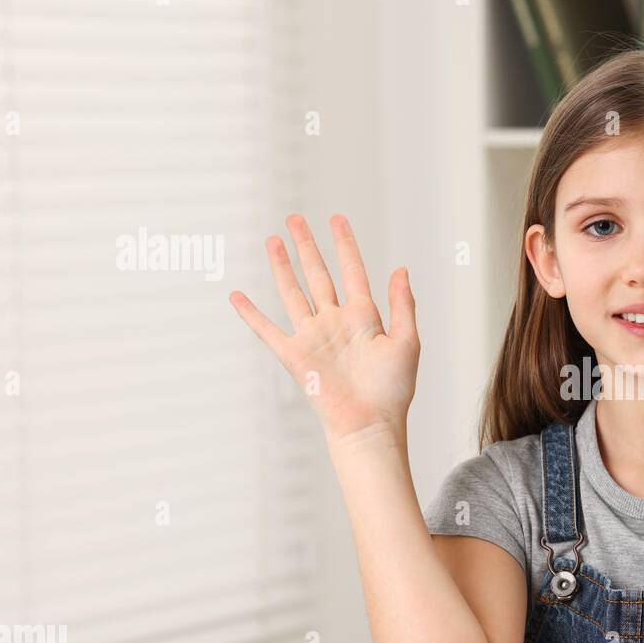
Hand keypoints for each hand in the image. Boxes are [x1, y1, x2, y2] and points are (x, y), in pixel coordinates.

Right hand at [229, 214, 418, 442]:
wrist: (369, 424)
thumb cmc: (393, 390)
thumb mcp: (407, 341)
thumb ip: (402, 305)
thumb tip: (401, 268)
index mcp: (363, 317)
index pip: (352, 270)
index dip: (345, 244)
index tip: (336, 219)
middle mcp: (335, 322)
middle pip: (317, 275)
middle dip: (306, 246)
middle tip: (294, 219)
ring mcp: (313, 337)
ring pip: (292, 292)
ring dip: (282, 266)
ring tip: (272, 240)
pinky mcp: (294, 356)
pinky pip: (267, 330)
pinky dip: (251, 314)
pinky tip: (237, 296)